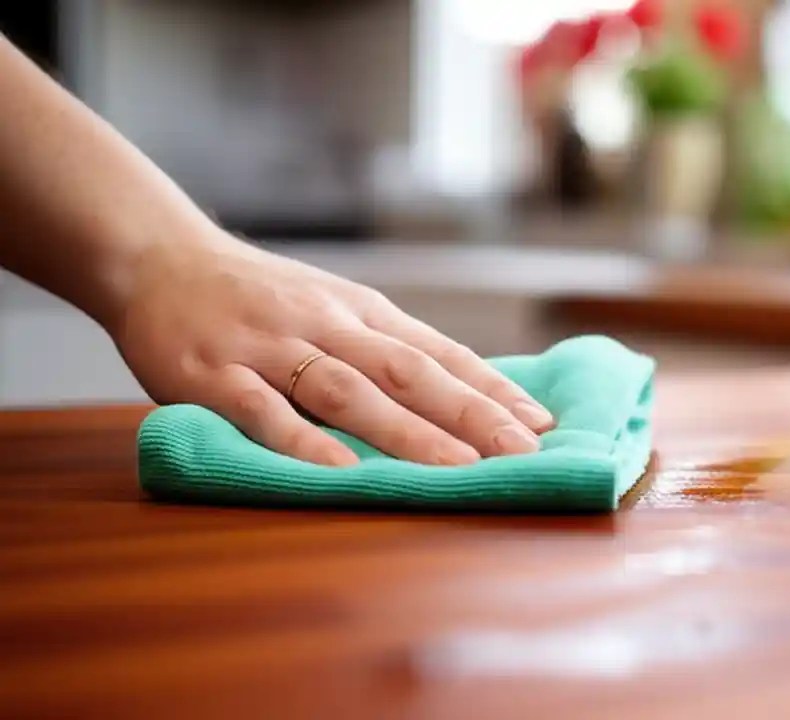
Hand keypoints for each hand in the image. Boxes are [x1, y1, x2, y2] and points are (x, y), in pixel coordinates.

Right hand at [113, 231, 553, 466]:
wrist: (160, 260)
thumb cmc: (264, 298)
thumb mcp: (336, 309)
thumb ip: (389, 350)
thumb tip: (468, 394)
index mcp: (364, 313)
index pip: (441, 353)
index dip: (492, 388)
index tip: (542, 424)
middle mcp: (327, 325)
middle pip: (410, 372)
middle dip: (472, 414)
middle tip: (523, 453)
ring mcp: (271, 348)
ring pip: (349, 391)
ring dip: (408, 431)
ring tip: (459, 468)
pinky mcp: (213, 374)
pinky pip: (264, 411)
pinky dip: (305, 442)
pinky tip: (344, 472)